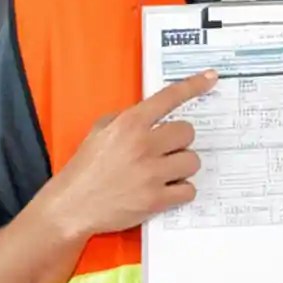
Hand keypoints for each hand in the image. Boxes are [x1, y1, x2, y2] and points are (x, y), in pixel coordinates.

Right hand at [44, 69, 217, 239]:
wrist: (72, 205)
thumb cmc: (85, 167)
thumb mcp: (99, 130)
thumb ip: (127, 119)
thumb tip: (153, 115)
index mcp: (129, 124)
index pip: (169, 97)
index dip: (193, 85)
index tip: (211, 78)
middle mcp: (143, 145)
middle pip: (188, 132)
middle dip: (180, 140)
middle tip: (166, 149)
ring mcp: (151, 174)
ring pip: (193, 161)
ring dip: (182, 165)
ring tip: (165, 172)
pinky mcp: (156, 200)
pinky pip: (189, 190)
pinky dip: (181, 190)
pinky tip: (166, 189)